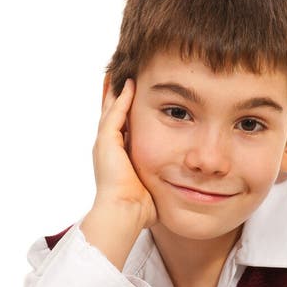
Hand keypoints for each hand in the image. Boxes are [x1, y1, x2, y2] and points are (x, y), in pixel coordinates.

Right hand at [80, 79, 157, 270]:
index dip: (126, 114)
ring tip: (126, 72)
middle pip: (111, 114)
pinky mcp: (106, 142)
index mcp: (116, 160)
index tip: (134, 101)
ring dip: (118, 91)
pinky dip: (122, 98)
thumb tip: (182, 192)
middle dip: (118, 96)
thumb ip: (160, 185)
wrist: (123, 214)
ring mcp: (104, 144)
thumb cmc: (138, 211)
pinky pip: (115, 113)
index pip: (120, 130)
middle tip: (124, 76)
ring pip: (110, 109)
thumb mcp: (151, 191)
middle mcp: (107, 149)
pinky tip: (131, 84)